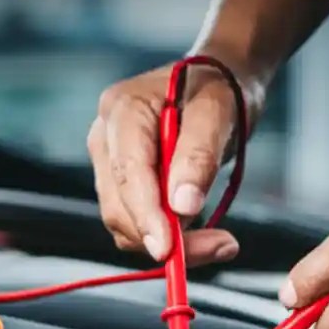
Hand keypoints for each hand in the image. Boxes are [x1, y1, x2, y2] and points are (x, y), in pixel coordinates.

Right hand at [88, 63, 260, 265]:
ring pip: (124, 221)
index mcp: (123, 109)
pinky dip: (167, 237)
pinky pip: (135, 223)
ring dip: (169, 241)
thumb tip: (182, 206)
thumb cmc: (219, 88)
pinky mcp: (122, 182)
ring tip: (220, 241)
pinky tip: (202, 234)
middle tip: (222, 245)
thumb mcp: (219, 112)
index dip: (146, 215)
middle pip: (119, 204)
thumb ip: (199, 156)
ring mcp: (109, 161)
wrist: (218, 80)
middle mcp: (106, 136)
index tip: (168, 248)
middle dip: (163, 235)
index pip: (128, 172)